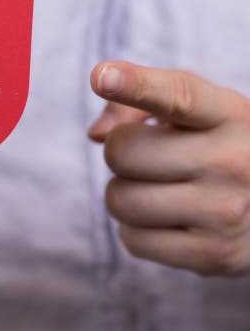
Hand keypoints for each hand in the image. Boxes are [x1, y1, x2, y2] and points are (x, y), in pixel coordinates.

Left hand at [88, 60, 249, 275]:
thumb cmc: (216, 145)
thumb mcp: (194, 111)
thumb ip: (137, 102)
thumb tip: (96, 134)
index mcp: (229, 114)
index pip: (178, 96)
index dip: (137, 85)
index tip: (102, 76)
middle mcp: (234, 159)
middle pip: (123, 151)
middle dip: (121, 153)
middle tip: (150, 158)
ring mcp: (227, 210)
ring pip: (120, 199)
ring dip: (124, 194)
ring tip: (160, 190)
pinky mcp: (214, 254)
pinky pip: (132, 240)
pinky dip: (136, 231)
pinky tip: (168, 220)